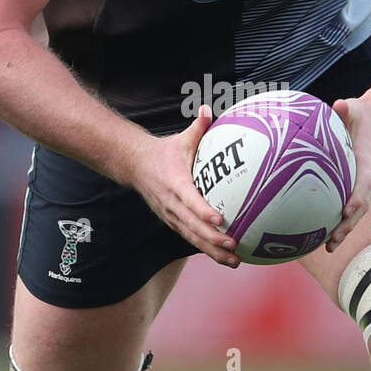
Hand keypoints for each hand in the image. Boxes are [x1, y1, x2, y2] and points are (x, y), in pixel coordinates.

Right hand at [128, 105, 239, 267]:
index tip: (220, 220)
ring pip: (192, 237)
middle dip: (212, 239)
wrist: (135, 166)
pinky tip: (226, 257)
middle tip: (234, 246)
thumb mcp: (181, 139)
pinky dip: (207, 248)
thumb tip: (209, 109)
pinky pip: (191, 237)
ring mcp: (171, 215)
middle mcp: (171, 204)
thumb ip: (198, 127)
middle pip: (192, 226)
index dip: (203, 211)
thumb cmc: (165, 151)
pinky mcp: (173, 222)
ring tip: (235, 260)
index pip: (190, 199)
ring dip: (212, 251)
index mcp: (175, 183)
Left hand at [325, 97, 370, 250]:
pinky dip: (345, 222)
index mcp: (368, 156)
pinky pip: (356, 206)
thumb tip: (338, 105)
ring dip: (346, 229)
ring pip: (360, 210)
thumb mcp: (355, 106)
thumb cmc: (366, 113)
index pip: (365, 180)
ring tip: (329, 246)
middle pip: (363, 203)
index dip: (356, 196)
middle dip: (349, 223)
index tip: (346, 210)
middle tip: (333, 239)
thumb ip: (346, 109)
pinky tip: (327, 234)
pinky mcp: (367, 186)